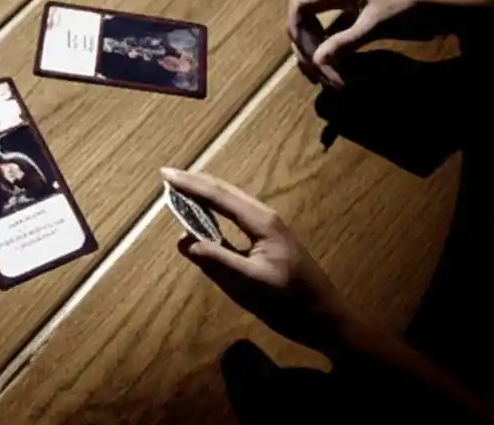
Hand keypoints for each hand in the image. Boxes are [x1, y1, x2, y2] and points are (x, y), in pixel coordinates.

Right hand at [164, 168, 355, 354]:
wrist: (327, 317)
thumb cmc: (291, 303)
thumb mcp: (250, 284)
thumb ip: (218, 261)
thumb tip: (185, 241)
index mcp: (261, 223)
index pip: (219, 197)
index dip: (190, 186)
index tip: (165, 176)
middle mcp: (265, 217)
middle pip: (226, 192)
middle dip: (196, 183)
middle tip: (168, 176)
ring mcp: (270, 227)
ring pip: (233, 201)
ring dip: (207, 194)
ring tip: (182, 189)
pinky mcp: (271, 239)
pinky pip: (238, 216)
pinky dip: (217, 210)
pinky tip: (207, 214)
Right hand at [287, 0, 449, 88]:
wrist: (442, 9)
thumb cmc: (412, 10)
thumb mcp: (378, 25)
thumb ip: (346, 42)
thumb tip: (316, 61)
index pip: (299, 5)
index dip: (296, 31)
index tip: (307, 56)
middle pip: (302, 22)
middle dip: (305, 49)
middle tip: (316, 75)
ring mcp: (344, 9)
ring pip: (314, 33)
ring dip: (314, 55)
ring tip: (323, 79)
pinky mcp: (353, 22)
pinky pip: (329, 39)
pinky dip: (328, 56)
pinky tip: (334, 73)